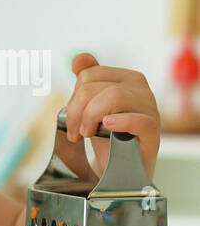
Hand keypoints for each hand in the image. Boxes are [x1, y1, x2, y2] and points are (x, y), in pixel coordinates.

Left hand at [66, 52, 159, 177]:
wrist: (121, 166)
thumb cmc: (109, 135)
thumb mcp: (93, 106)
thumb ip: (87, 81)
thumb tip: (78, 59)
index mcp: (125, 78)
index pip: (88, 74)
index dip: (73, 98)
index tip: (71, 119)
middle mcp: (139, 89)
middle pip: (94, 87)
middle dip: (75, 112)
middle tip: (75, 133)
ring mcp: (149, 108)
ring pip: (113, 96)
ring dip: (89, 118)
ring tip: (86, 134)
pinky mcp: (153, 131)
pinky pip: (140, 120)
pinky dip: (120, 122)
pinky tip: (108, 126)